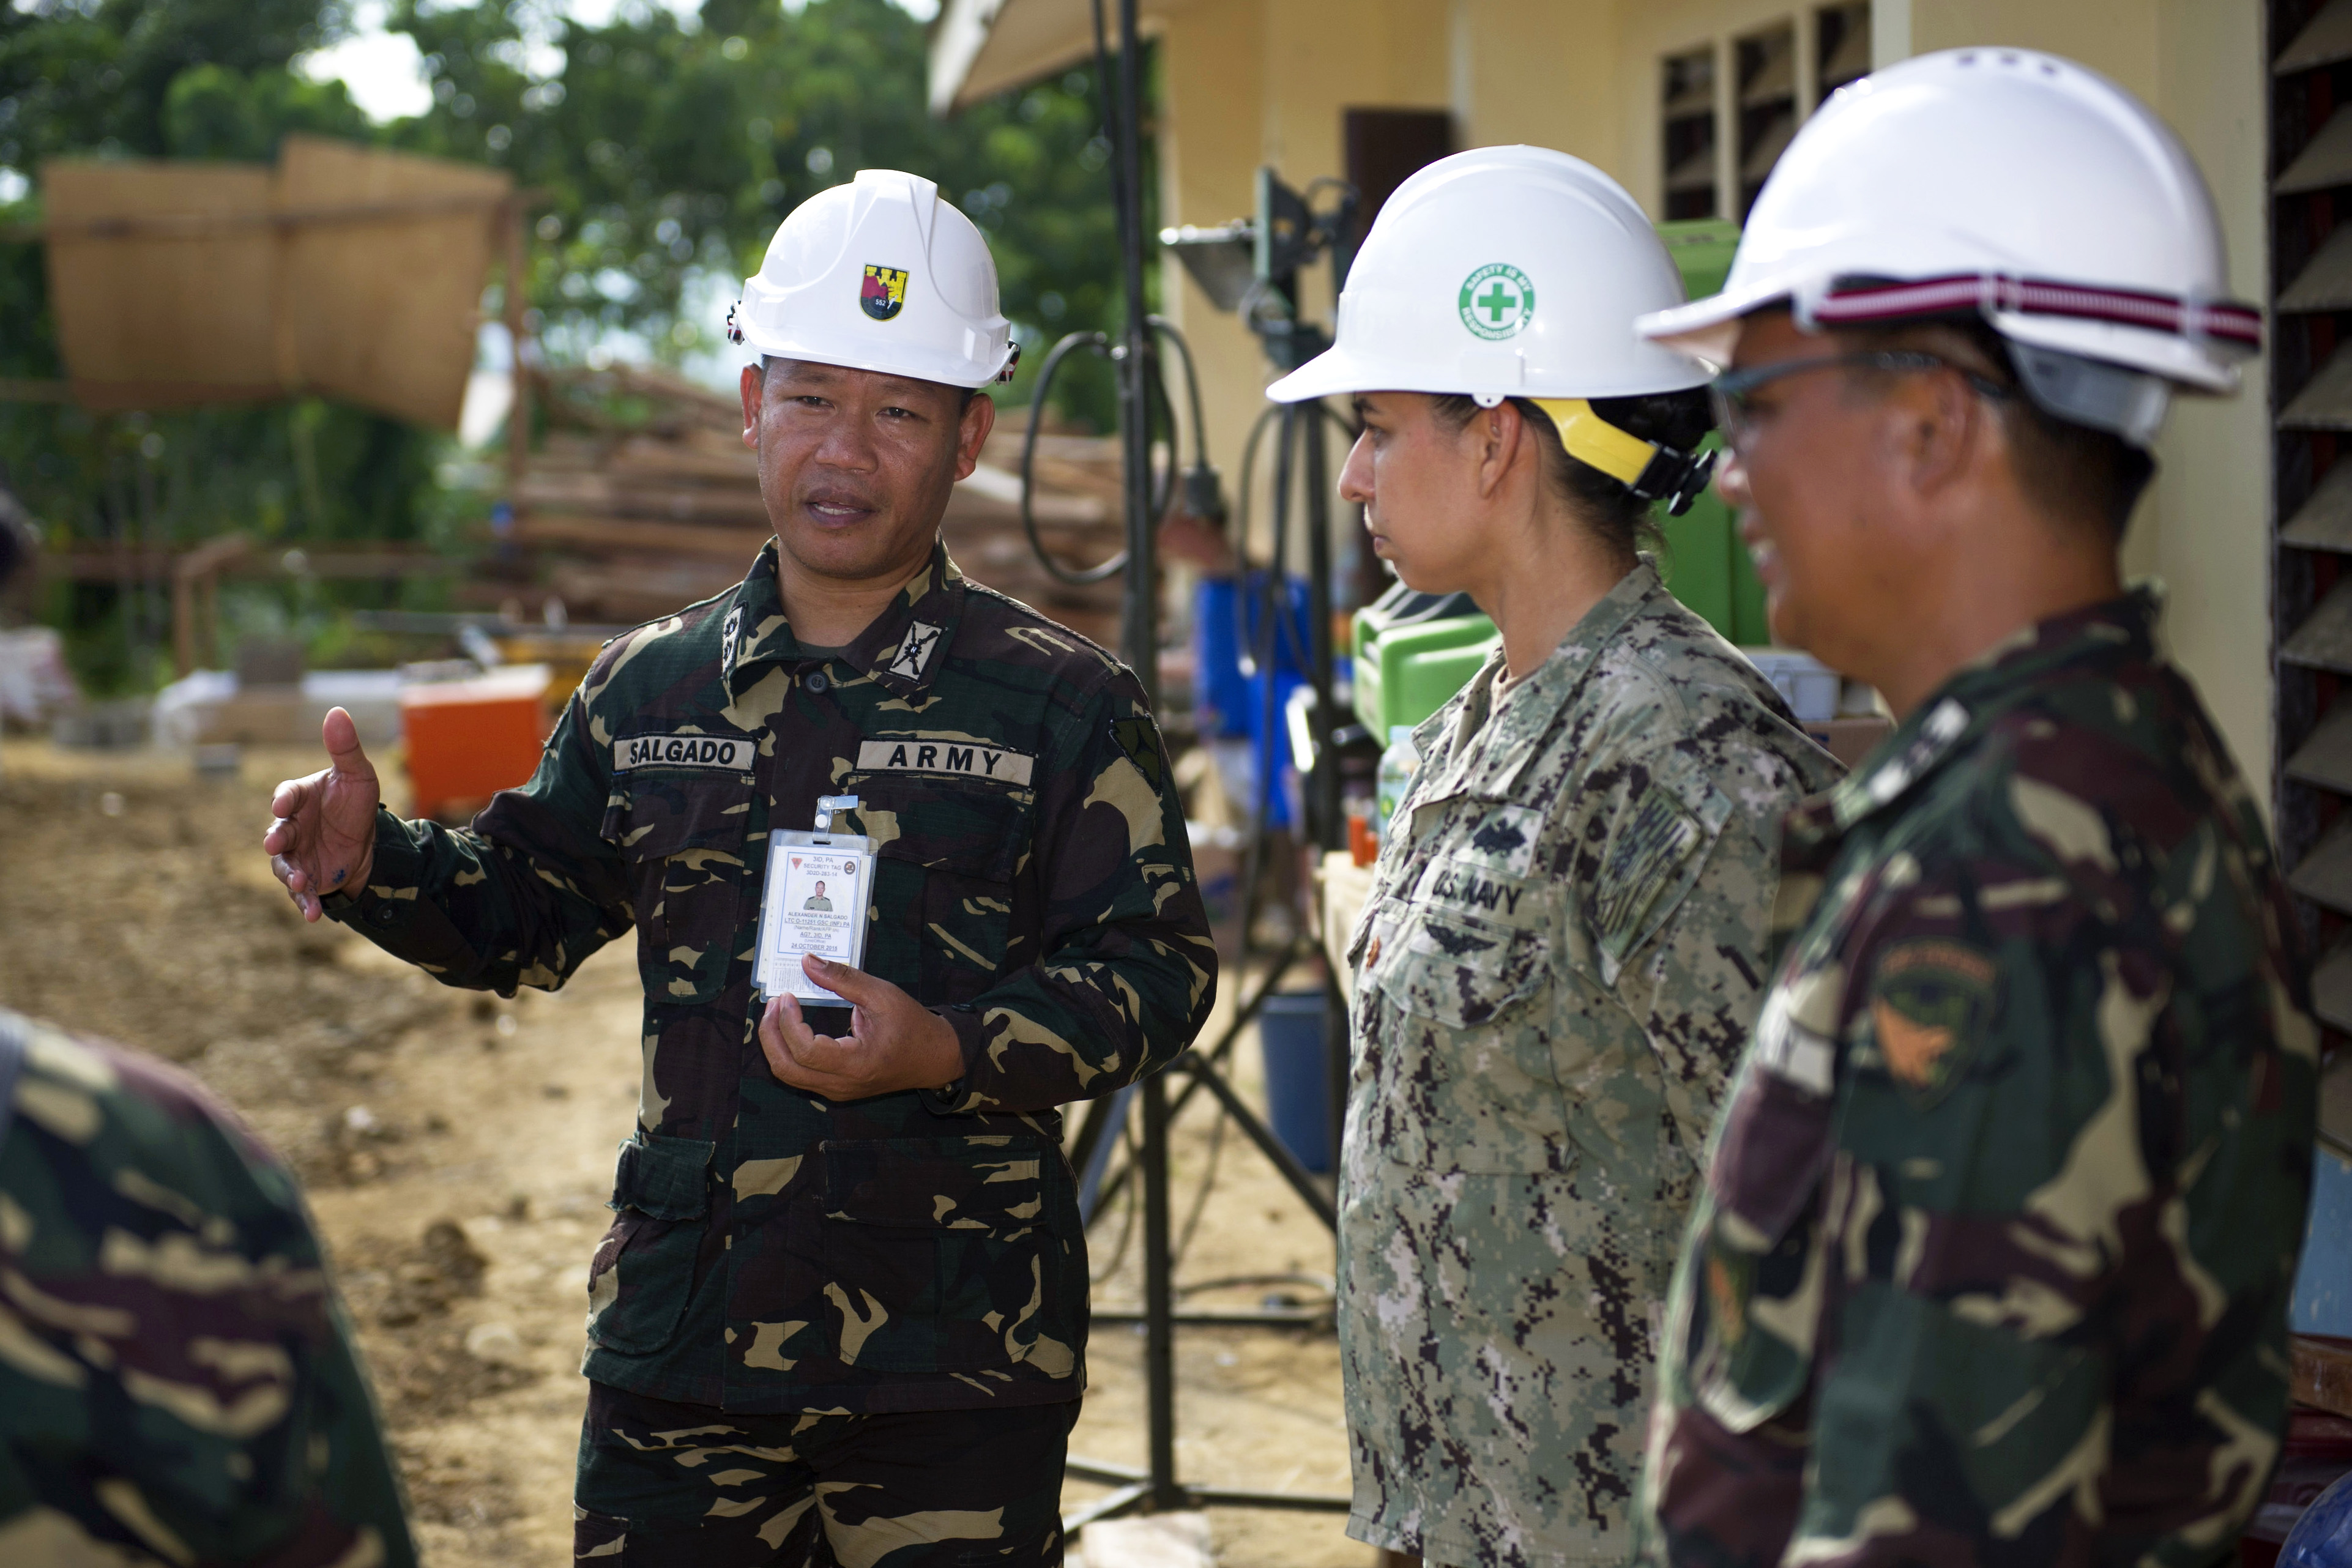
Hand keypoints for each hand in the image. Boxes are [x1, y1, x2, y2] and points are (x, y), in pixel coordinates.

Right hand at [264, 707, 382, 921]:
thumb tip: (336, 711)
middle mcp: (291, 826)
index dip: (283, 799)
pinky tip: (313, 915)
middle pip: (278, 832)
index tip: (282, 805)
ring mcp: (296, 854)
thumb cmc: (357, 803)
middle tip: (275, 843)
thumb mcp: (358, 775)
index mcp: (300, 797)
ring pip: (285, 865)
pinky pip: (300, 891)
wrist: (369, 841)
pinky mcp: (306, 877)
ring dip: (291, 875)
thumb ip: (345, 748)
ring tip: (303, 883)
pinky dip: (304, 902)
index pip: (287, 794)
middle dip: (277, 839)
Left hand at [758, 957, 964, 1100]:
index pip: (806, 1051)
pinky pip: (801, 1074)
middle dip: (770, 1035)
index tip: (788, 996)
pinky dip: (788, 1051)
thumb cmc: (913, 1026)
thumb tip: (807, 961)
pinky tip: (790, 1026)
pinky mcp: (835, 1087)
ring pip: (789, 1075)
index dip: (788, 1023)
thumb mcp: (882, 995)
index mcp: (856, 1065)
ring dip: (775, 1044)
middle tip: (772, 1003)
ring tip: (776, 1013)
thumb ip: (843, 979)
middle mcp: (842, 1085)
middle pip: (786, 1069)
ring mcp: (837, 1090)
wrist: (934, 1058)